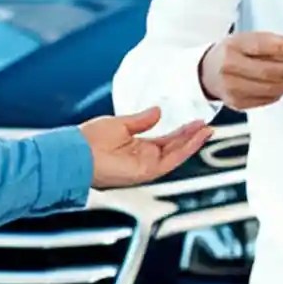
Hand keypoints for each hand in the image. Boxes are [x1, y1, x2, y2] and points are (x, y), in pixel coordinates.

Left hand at [78, 107, 212, 188]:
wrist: (76, 153)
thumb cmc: (89, 140)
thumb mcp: (120, 123)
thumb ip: (141, 120)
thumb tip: (157, 112)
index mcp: (136, 147)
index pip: (165, 140)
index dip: (181, 132)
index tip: (194, 123)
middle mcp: (143, 158)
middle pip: (174, 148)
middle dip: (191, 137)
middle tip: (206, 126)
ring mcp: (145, 166)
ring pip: (176, 154)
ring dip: (192, 142)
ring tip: (206, 130)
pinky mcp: (145, 171)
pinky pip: (171, 160)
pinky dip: (185, 149)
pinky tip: (194, 138)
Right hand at [199, 31, 282, 110]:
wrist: (207, 71)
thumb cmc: (232, 53)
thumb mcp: (250, 39)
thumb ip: (278, 42)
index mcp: (235, 44)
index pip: (269, 46)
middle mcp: (230, 65)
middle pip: (271, 71)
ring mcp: (232, 87)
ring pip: (271, 88)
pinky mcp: (237, 103)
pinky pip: (267, 100)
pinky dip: (278, 93)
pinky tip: (276, 86)